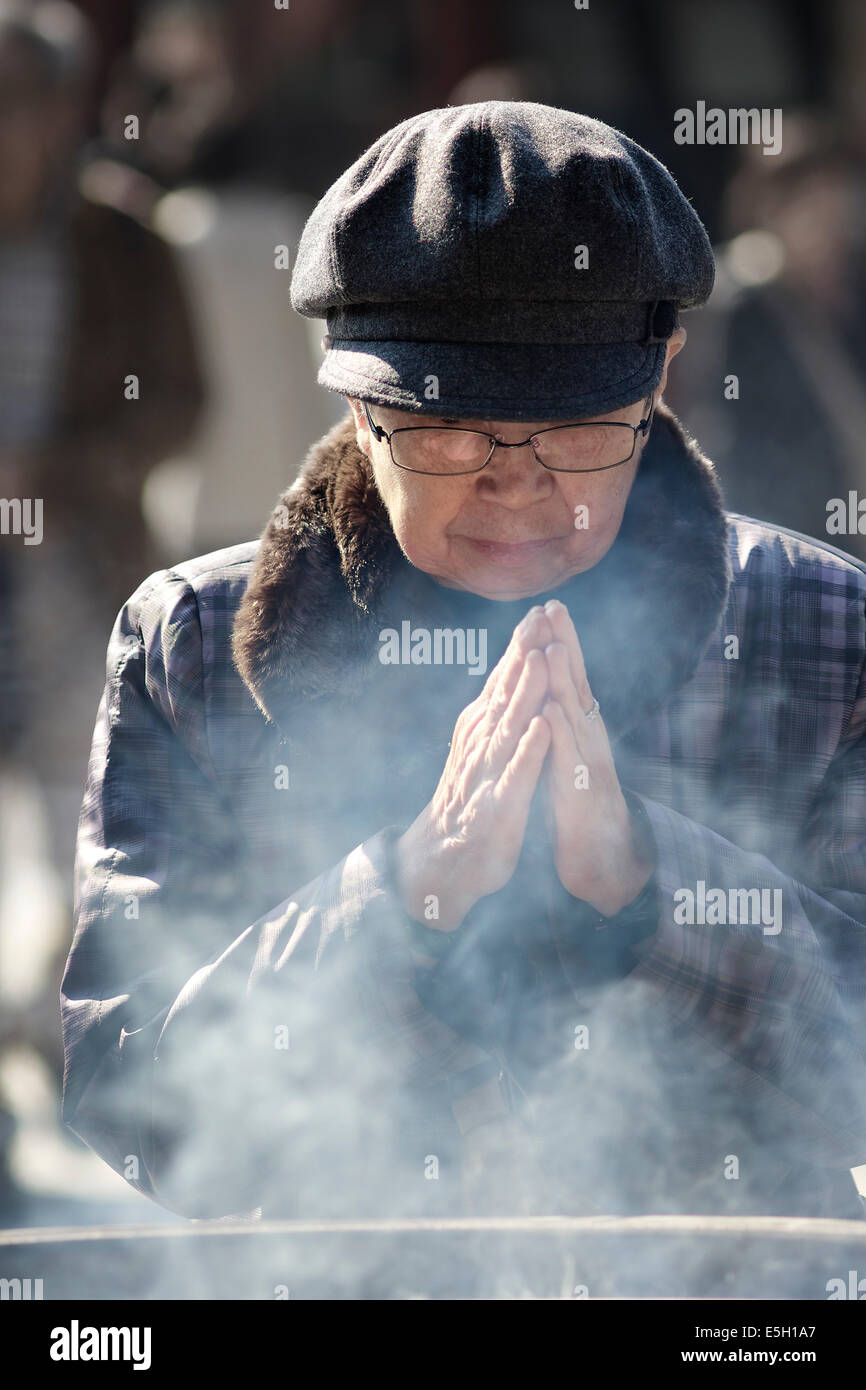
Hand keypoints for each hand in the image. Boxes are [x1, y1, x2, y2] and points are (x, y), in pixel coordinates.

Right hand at [396, 606, 553, 931]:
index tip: (538, 611)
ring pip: (510, 725)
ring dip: (525, 691)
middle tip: (538, 616)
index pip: (503, 681)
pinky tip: (541, 728)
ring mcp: (488, 773)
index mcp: (482, 729)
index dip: (520, 646)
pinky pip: (516, 774)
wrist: (442, 860)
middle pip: (505, 692)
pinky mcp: (498, 806)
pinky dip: (529, 750)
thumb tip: (507, 673)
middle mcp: (482, 744)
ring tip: (540, 657)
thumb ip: (494, 714)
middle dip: (523, 654)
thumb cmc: (470, 803)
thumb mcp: (481, 750)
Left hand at [540, 600, 654, 915]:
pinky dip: (560, 736)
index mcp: (579, 725)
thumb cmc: (577, 798)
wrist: (600, 855)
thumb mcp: (566, 749)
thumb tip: (550, 684)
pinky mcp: (580, 791)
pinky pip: (569, 759)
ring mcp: (587, 762)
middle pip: (577, 684)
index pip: (568, 675)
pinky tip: (551, 713)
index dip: (558, 640)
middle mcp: (587, 737)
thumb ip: (561, 717)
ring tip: (555, 647)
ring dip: (567, 682)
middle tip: (554, 607)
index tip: (546, 605)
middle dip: (566, 644)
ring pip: (576, 715)